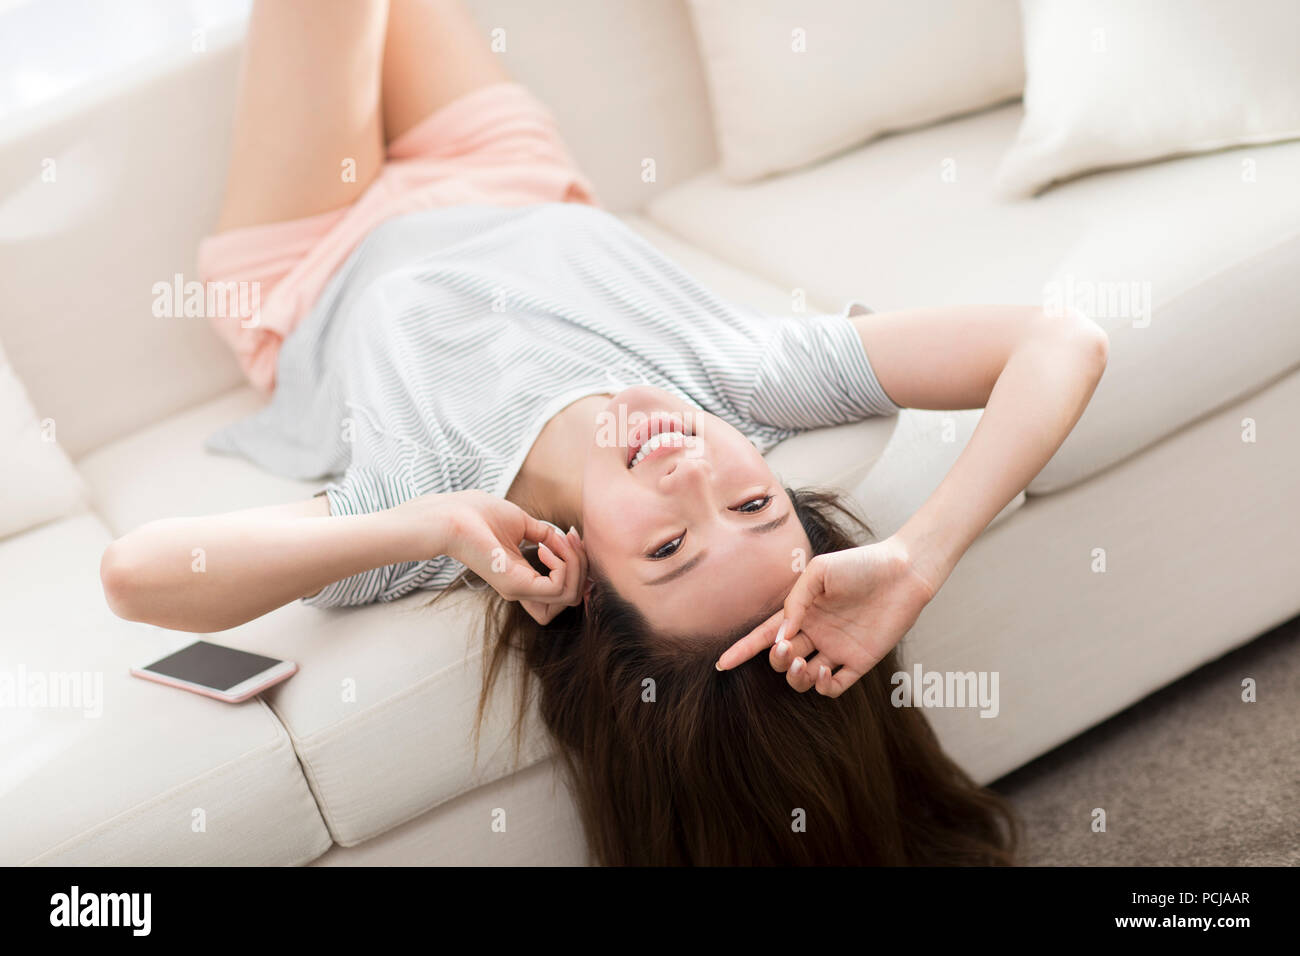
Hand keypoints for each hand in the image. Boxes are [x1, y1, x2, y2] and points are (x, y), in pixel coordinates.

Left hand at [423, 490, 587, 624]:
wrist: (453, 516)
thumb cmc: (479, 515)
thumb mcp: (523, 523)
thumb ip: (546, 535)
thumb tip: (567, 539)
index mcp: (522, 577)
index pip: (561, 592)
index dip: (577, 569)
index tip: (571, 540)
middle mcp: (522, 589)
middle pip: (571, 598)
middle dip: (582, 567)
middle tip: (571, 539)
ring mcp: (519, 590)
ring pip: (570, 595)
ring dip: (577, 565)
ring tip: (562, 542)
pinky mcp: (516, 585)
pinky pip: (558, 587)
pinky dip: (564, 565)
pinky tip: (547, 547)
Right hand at [714, 536, 934, 696]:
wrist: (902, 572)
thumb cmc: (860, 565)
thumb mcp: (818, 572)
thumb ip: (795, 600)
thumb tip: (781, 633)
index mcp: (802, 612)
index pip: (765, 635)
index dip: (743, 649)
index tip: (722, 663)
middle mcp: (815, 633)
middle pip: (781, 659)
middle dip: (776, 659)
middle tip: (786, 649)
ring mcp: (836, 649)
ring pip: (802, 678)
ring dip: (796, 676)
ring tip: (805, 664)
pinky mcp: (859, 662)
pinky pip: (833, 687)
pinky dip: (823, 686)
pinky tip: (825, 669)